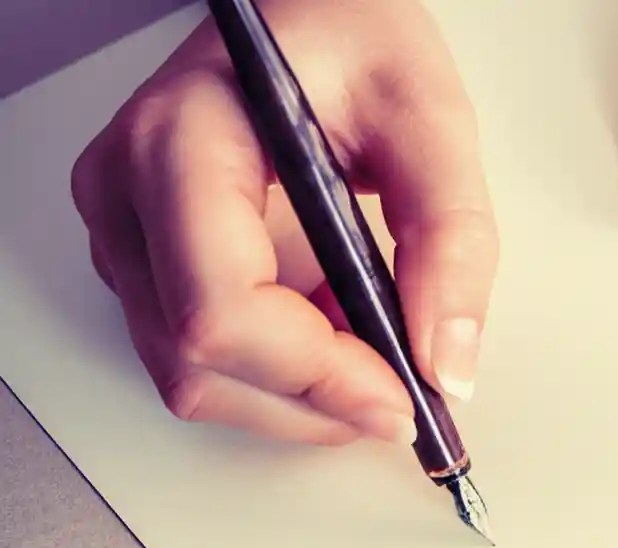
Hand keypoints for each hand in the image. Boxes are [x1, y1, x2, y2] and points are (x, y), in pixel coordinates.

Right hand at [71, 0, 497, 445]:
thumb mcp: (429, 116)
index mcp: (180, 139)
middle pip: (198, 361)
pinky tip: (339, 343)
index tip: (401, 397)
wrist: (302, 16)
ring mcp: (127, 233)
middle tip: (408, 397)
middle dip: (313, 401)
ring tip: (379, 361)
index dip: (315, 375)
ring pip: (192, 378)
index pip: (219, 307)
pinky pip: (198, 358)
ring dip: (298, 398)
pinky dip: (278, 377)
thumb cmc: (350, 40)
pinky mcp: (147, 260)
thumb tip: (448, 363)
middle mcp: (127, 192)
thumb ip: (452, 239)